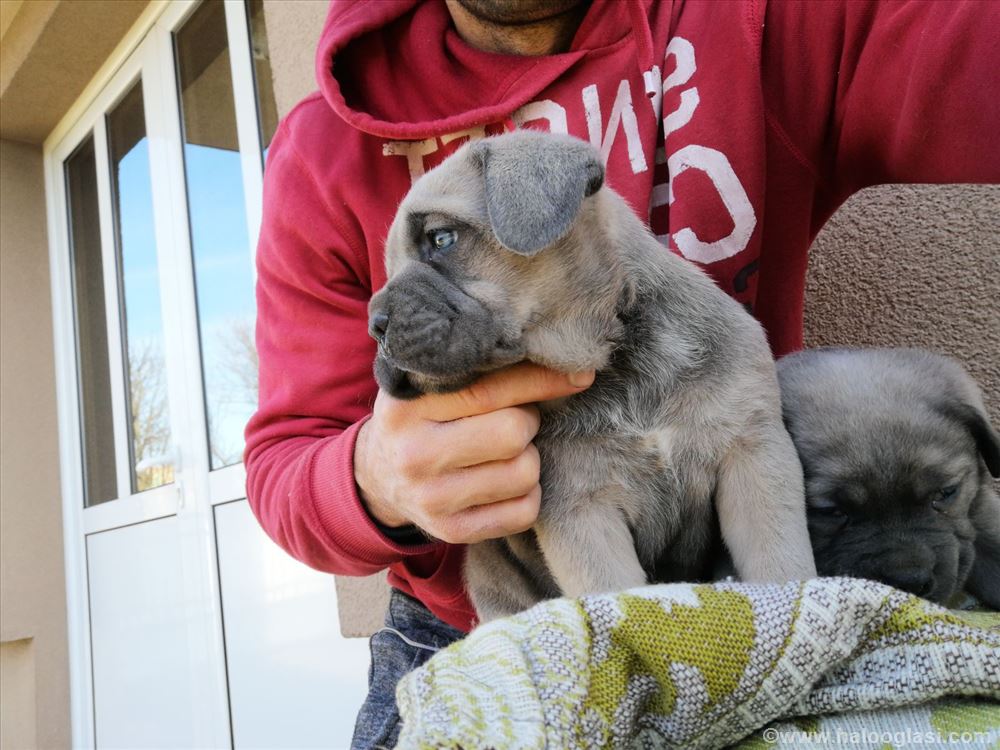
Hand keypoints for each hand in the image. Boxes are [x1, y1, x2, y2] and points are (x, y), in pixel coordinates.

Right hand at [354, 363, 594, 543]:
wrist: (377, 476)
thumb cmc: (418, 417)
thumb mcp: (425, 384)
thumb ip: (469, 366)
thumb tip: (552, 355)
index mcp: (407, 408)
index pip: (489, 390)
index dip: (542, 380)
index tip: (579, 373)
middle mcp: (415, 455)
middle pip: (513, 433)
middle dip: (528, 421)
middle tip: (516, 417)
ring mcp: (432, 499)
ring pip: (524, 473)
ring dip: (529, 457)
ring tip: (507, 449)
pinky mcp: (452, 531)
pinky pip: (523, 512)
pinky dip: (528, 493)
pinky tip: (507, 480)